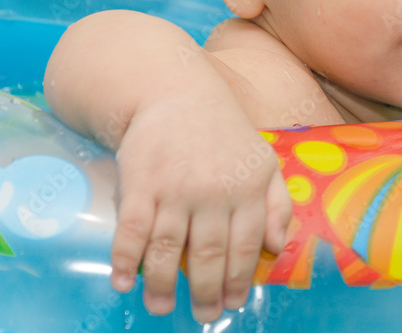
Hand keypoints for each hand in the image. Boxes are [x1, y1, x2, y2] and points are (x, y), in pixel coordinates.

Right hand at [108, 98, 292, 322]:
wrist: (174, 90)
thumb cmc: (223, 131)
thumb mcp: (264, 160)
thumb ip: (278, 203)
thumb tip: (278, 246)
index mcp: (248, 187)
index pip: (247, 244)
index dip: (241, 278)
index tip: (234, 303)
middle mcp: (213, 191)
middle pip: (211, 254)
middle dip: (207, 292)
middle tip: (203, 316)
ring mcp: (174, 188)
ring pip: (169, 248)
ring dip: (163, 285)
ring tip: (161, 307)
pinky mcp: (140, 182)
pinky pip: (131, 229)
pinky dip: (125, 258)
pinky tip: (123, 281)